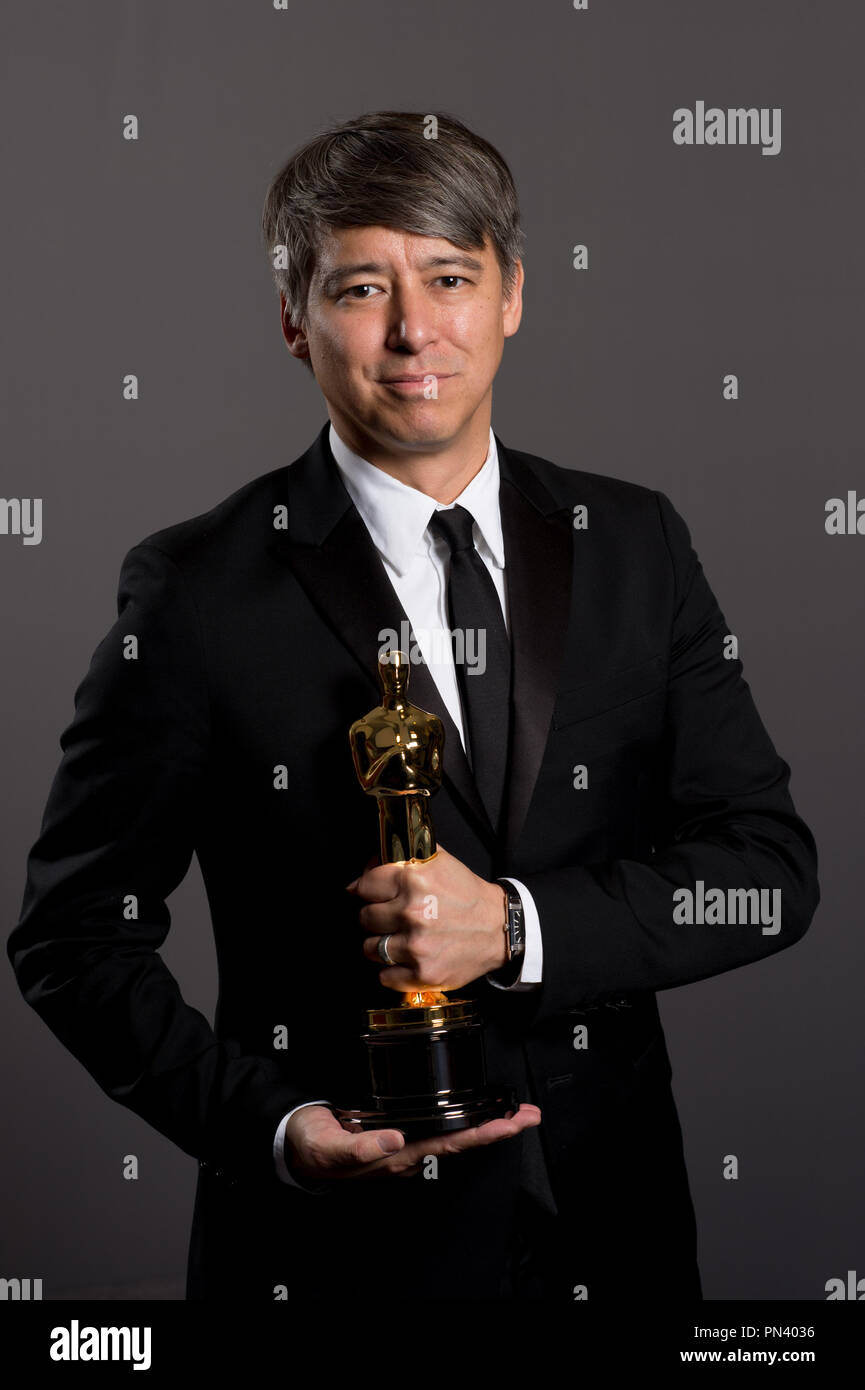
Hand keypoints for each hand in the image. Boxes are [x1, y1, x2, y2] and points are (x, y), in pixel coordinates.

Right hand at [284, 1103, 541, 1182]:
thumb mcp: (332, 1146)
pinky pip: (437, 1124)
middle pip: (462, 1139)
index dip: (483, 1134)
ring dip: (486, 1122)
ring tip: (515, 1111)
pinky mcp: (398, 1128)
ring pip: (454, 1132)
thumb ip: (362, 1146)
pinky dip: (462, 1115)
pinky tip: (476, 1109)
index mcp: (398, 1156)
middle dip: (498, 1127)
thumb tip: (397, 1140)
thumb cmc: (315, 1146)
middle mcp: (409, 1150)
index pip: (450, 1144)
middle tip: (530, 1115)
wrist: (296, 1144)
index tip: (511, 1123)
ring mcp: (406, 1141)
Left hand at [347, 844, 508, 992]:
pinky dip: (392, 970)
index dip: (367, 890)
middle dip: (375, 917)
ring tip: (398, 939)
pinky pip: (385, 976)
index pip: (364, 886)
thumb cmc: (466, 895)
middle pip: (365, 918)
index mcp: (414, 880)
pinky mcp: (423, 974)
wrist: (499, 927)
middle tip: (391, 917)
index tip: (372, 895)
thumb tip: (371, 861)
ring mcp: (416, 946)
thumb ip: (403, 854)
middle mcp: (413, 912)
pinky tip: (406, 959)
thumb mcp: (439, 860)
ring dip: (380, 945)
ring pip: (370, 948)